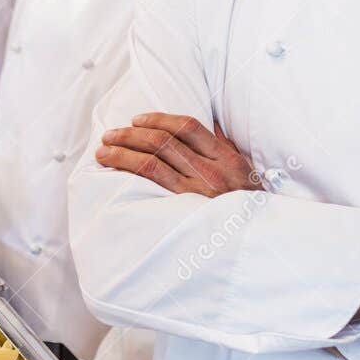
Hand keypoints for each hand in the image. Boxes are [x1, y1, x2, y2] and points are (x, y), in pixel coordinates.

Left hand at [95, 113, 255, 197]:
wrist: (256, 241)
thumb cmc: (247, 207)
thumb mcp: (244, 174)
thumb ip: (224, 148)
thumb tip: (211, 124)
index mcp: (227, 158)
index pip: (187, 127)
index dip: (158, 119)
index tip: (136, 120)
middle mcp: (213, 172)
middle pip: (164, 141)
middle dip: (131, 135)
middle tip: (110, 135)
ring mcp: (198, 192)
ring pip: (152, 162)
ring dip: (122, 153)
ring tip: (103, 152)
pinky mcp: (184, 210)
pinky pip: (152, 184)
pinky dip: (131, 172)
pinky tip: (115, 171)